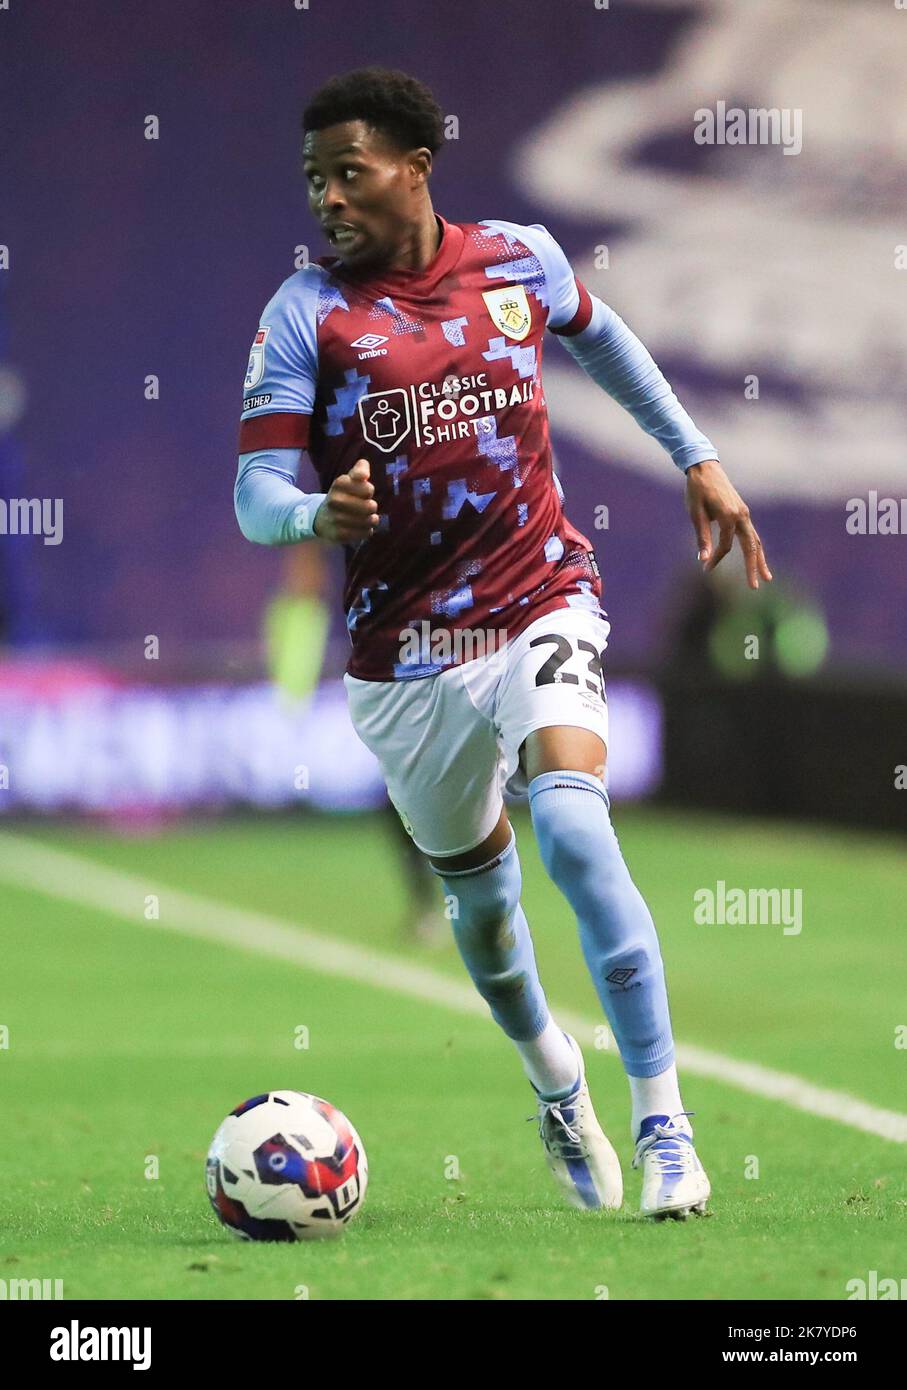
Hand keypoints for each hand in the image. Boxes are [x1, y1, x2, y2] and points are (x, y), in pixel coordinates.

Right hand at [313, 458, 379, 543]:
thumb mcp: (348, 480)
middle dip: (371, 507)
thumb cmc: (342, 496)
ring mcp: (337, 518)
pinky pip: (365, 533)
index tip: (363, 492)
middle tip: (367, 507)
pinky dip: (367, 531)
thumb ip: (359, 471)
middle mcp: (335, 500)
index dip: (368, 491)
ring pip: (370, 521)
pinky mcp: (340, 534)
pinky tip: (361, 527)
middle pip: (371, 506)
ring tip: (366, 518)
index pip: (368, 488)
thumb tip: (364, 468)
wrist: (322, 518)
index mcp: (339, 484)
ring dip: (371, 520)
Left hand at [685, 459, 771, 589]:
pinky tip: (756, 557)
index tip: (705, 569)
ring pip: (756, 541)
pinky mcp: (743, 512)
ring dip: (760, 559)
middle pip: (751, 546)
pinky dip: (756, 547)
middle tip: (754, 587)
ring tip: (766, 577)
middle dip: (753, 567)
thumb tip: (703, 559)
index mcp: (729, 516)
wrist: (704, 467)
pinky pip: (752, 533)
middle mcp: (741, 515)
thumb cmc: (696, 490)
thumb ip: (701, 537)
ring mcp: (744, 513)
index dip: (716, 559)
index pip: (726, 546)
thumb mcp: (695, 513)